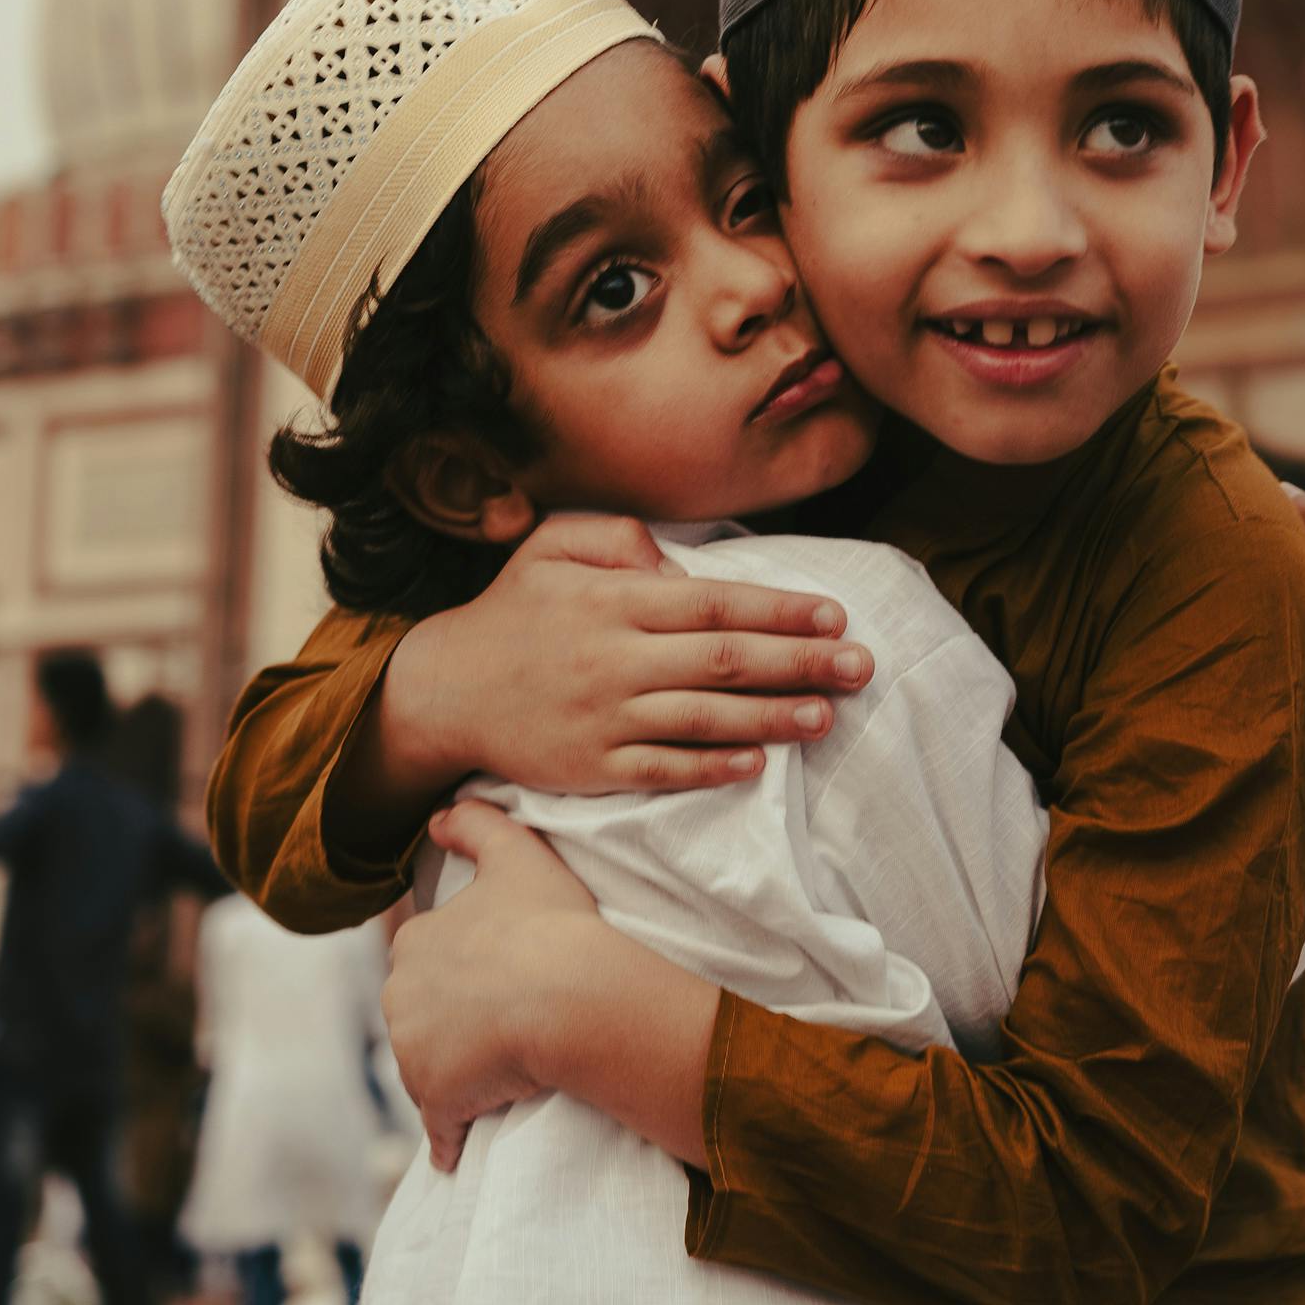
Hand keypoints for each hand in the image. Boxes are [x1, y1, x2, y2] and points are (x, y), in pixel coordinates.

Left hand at [385, 800, 602, 1170]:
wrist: (568, 996)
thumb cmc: (550, 924)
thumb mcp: (517, 852)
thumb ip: (475, 823)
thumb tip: (437, 816)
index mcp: (414, 943)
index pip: (430, 961)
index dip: (466, 969)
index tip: (501, 976)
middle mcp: (399, 998)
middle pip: (423, 1016)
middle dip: (452, 1023)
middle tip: (504, 1025)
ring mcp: (415, 1054)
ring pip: (430, 1067)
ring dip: (456, 1073)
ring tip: (503, 1072)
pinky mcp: (437, 1101)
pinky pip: (440, 1127)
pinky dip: (450, 1136)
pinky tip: (462, 1145)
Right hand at [395, 513, 875, 796]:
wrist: (443, 690)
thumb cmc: (511, 614)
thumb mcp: (550, 548)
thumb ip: (616, 536)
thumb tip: (674, 561)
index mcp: (614, 601)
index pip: (715, 603)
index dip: (780, 609)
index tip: (835, 615)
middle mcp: (615, 659)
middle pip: (725, 660)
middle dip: (800, 663)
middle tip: (861, 666)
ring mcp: (604, 717)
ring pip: (704, 718)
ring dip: (773, 718)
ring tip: (827, 716)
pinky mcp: (592, 766)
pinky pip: (664, 769)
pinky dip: (712, 767)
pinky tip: (758, 762)